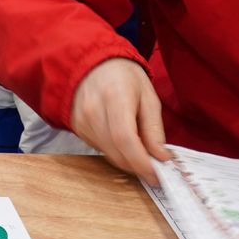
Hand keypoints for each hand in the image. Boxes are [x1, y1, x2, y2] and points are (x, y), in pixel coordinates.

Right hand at [70, 58, 169, 185]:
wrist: (90, 64)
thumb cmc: (123, 77)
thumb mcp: (148, 96)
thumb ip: (154, 128)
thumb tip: (161, 157)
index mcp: (114, 97)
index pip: (125, 138)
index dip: (141, 161)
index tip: (157, 174)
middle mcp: (92, 111)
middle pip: (116, 151)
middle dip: (138, 166)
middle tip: (155, 170)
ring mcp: (81, 120)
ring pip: (108, 154)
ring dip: (127, 161)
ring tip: (142, 154)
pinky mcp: (77, 128)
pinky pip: (99, 149)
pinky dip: (115, 152)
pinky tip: (124, 142)